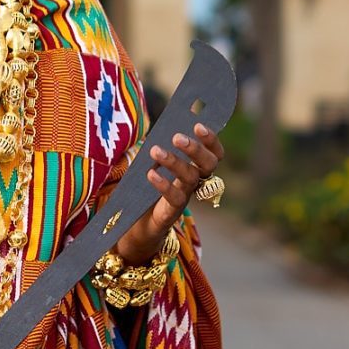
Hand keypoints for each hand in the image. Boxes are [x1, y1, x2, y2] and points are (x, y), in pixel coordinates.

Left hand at [114, 122, 225, 265]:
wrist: (134, 224)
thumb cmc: (145, 187)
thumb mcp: (152, 163)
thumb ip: (160, 147)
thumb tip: (162, 126)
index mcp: (194, 168)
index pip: (214, 154)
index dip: (211, 140)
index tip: (199, 125)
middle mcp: (194, 183)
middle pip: (208, 165)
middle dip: (196, 149)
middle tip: (177, 137)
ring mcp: (184, 199)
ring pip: (190, 178)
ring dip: (174, 162)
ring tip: (155, 150)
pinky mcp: (171, 213)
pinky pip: (174, 198)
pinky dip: (163, 184)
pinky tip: (150, 173)